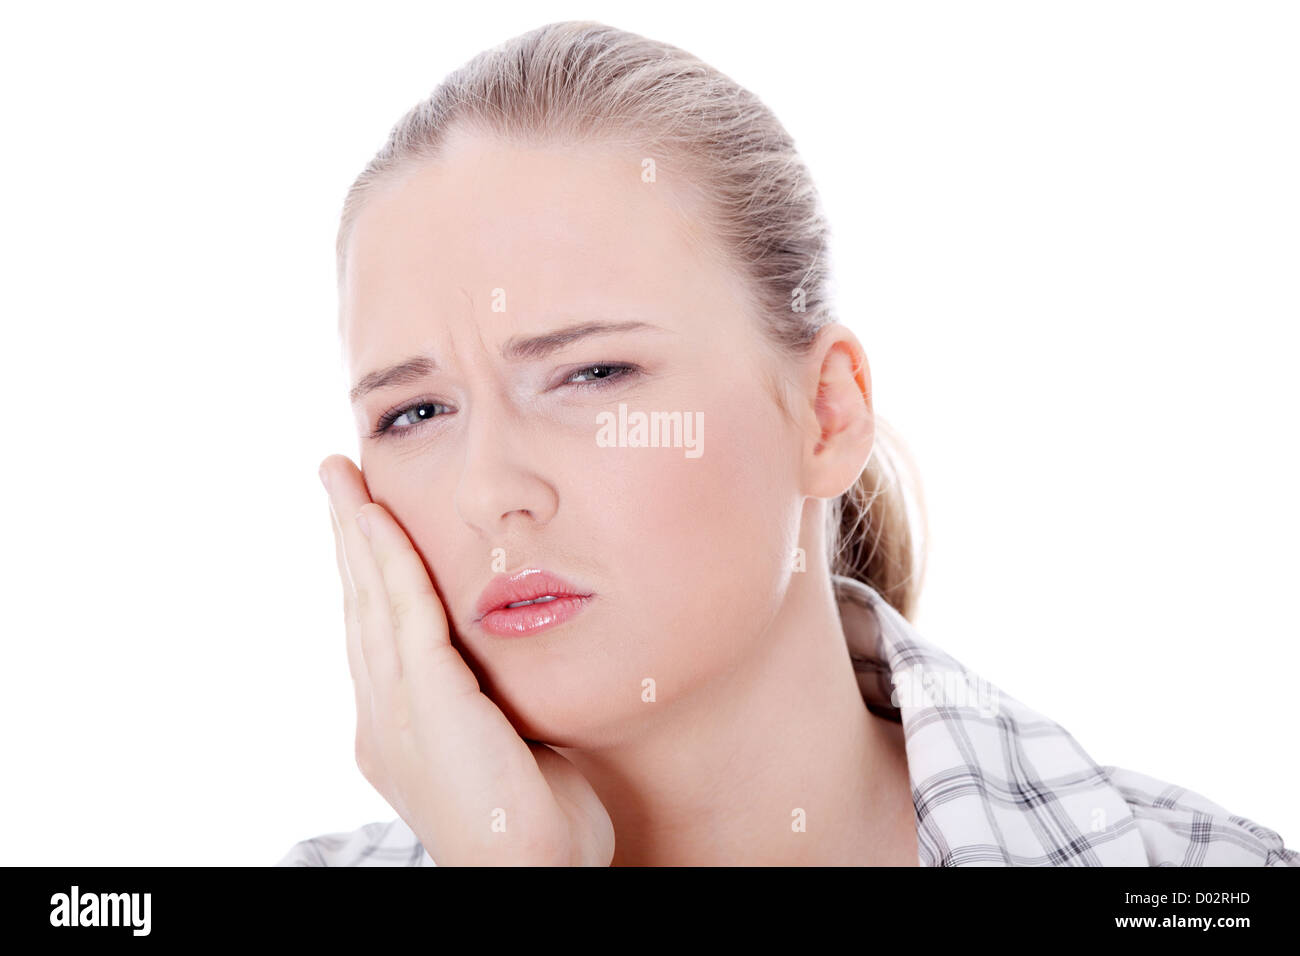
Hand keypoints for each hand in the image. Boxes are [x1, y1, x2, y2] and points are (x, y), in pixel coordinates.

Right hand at [318, 454, 614, 865]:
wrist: (536, 877)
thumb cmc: (540, 826)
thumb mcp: (511, 747)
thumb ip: (492, 703)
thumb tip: (503, 672)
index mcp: (399, 731)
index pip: (377, 633)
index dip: (366, 572)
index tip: (363, 519)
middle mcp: (384, 719)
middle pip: (359, 608)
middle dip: (347, 537)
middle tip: (334, 477)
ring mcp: (396, 714)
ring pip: (371, 602)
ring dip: (357, 532)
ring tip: (341, 479)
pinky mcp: (426, 705)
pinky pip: (403, 615)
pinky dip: (387, 560)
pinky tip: (376, 517)